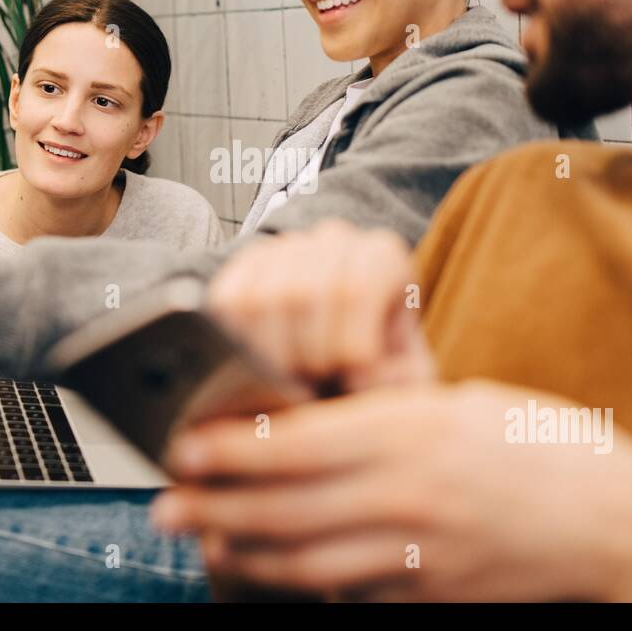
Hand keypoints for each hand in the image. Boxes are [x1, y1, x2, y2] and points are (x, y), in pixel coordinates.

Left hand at [151, 380, 631, 600]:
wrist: (618, 527)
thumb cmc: (546, 448)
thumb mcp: (464, 404)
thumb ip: (388, 412)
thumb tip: (313, 418)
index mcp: (412, 433)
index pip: (294, 442)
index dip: (228, 449)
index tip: (183, 447)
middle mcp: (406, 497)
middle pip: (282, 510)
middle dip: (212, 509)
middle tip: (165, 505)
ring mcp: (417, 558)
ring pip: (303, 563)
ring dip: (243, 554)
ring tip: (205, 542)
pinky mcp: (430, 599)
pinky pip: (349, 594)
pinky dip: (303, 585)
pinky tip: (276, 571)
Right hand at [208, 219, 432, 391]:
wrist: (339, 349)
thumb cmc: (376, 365)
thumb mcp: (403, 374)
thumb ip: (399, 380)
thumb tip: (363, 379)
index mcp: (380, 257)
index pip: (355, 289)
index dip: (348, 347)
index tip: (350, 381)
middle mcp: (333, 240)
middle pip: (304, 292)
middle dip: (306, 355)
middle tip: (314, 390)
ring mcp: (284, 248)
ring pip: (260, 298)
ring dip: (269, 354)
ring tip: (287, 383)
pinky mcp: (243, 267)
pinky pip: (228, 302)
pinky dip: (238, 343)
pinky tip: (257, 367)